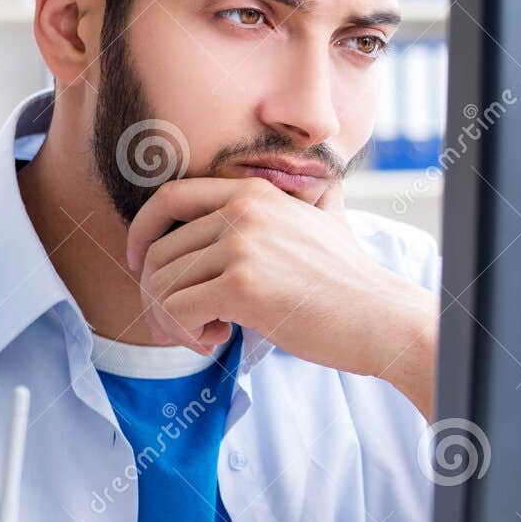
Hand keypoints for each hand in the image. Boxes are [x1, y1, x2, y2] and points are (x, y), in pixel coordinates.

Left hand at [125, 176, 437, 416]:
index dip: (142, 232)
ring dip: (170, 321)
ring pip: (163, 284)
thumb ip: (301, 200)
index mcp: (254, 192)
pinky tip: (216, 340)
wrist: (379, 317)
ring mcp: (241, 246)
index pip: (169, 197)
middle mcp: (243, 211)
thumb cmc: (350, 281)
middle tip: (174, 325)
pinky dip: (185, 334)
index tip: (141, 265)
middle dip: (155, 294)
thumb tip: (316, 181)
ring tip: (202, 336)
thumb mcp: (323, 219)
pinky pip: (178, 311)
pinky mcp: (241, 287)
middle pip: (160, 251)